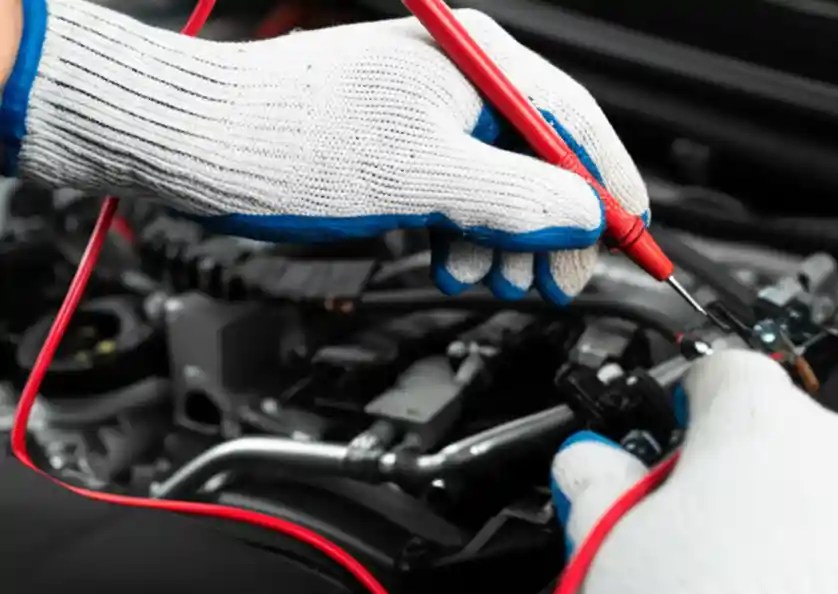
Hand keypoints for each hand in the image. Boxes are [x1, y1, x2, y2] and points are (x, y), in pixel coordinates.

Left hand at [1, 0, 648, 301]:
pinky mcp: (404, 152)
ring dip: (506, 244)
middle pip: (544, 164)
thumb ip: (516, 198)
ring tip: (488, 277)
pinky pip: (462, 200)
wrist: (202, 144)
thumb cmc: (294, 139)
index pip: (575, 124)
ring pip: (503, 190)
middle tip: (555, 280)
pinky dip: (468, 238)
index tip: (632, 234)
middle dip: (552, 230)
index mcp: (479, 65)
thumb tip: (584, 217)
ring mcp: (432, 119)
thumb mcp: (422, 176)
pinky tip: (455, 264)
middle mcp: (462, 85)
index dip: (609, 185)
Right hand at [550, 350, 837, 593]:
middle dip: (752, 485)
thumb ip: (596, 493)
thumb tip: (586, 464)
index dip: (692, 409)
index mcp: (758, 426)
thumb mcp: (605, 559)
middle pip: (792, 444)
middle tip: (704, 551)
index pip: (724, 375)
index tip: (676, 445)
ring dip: (813, 542)